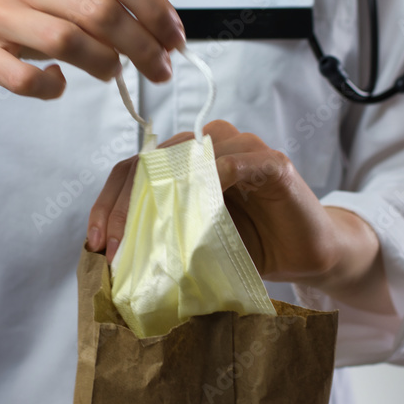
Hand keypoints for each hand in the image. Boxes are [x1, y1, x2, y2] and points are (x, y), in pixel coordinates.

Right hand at [0, 0, 185, 98]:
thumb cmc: (17, 17)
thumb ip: (103, 0)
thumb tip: (165, 32)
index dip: (156, 10)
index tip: (176, 40)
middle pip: (100, 9)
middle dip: (143, 45)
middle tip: (161, 70)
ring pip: (68, 40)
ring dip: (105, 65)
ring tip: (114, 73)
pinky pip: (28, 78)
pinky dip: (53, 88)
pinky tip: (58, 84)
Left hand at [88, 120, 395, 315]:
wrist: (307, 255)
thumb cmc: (251, 248)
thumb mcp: (194, 246)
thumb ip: (159, 241)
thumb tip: (109, 259)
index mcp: (185, 161)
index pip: (134, 171)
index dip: (108, 204)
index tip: (96, 243)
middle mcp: (209, 144)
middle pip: (152, 161)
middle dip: (125, 206)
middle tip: (113, 247)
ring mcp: (242, 148)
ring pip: (187, 158)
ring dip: (162, 198)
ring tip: (147, 237)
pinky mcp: (272, 161)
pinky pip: (234, 164)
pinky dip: (212, 185)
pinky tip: (196, 215)